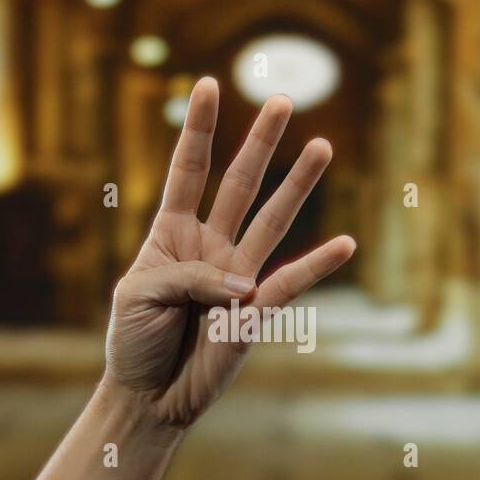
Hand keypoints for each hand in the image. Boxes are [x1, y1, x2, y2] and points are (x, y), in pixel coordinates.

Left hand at [103, 77, 355, 427]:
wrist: (147, 395)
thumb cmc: (133, 341)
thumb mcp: (138, 295)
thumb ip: (187, 277)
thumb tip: (243, 281)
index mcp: (170, 234)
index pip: (188, 171)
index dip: (197, 129)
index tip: (207, 84)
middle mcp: (209, 247)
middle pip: (240, 184)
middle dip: (260, 142)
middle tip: (281, 99)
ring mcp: (236, 277)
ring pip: (272, 221)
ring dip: (298, 185)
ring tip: (322, 146)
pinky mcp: (256, 312)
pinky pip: (291, 283)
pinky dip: (317, 265)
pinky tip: (345, 243)